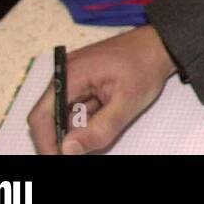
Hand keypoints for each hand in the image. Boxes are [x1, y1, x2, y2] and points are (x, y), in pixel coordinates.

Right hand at [28, 26, 176, 153]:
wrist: (162, 44)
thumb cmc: (146, 66)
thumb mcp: (127, 103)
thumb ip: (99, 129)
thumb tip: (68, 150)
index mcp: (70, 75)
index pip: (41, 116)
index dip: (46, 142)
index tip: (60, 158)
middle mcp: (66, 75)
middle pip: (52, 117)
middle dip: (68, 135)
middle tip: (90, 145)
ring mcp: (75, 78)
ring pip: (67, 114)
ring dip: (83, 127)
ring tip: (111, 118)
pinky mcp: (85, 82)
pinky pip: (78, 107)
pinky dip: (90, 117)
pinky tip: (110, 113)